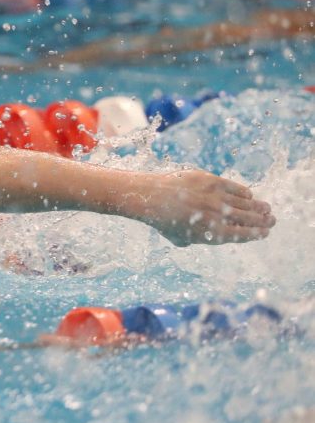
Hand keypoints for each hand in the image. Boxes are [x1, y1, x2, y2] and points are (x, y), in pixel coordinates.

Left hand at [137, 170, 274, 246]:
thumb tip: (206, 238)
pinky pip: (235, 188)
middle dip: (263, 220)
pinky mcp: (212, 181)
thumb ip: (197, 240)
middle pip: (249, 219)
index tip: (265, 232)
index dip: (257, 234)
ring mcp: (216, 198)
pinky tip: (249, 196)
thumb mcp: (181, 238)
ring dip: (258, 207)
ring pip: (246, 203)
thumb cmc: (163, 221)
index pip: (243, 235)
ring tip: (266, 209)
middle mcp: (218, 216)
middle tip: (271, 220)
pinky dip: (244, 193)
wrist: (151, 198)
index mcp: (212, 234)